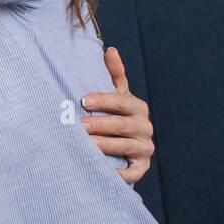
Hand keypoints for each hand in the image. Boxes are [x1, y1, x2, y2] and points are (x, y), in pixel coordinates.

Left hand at [81, 47, 154, 184]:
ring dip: (105, 145)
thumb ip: (114, 75)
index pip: (122, 101)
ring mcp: (144, 148)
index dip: (103, 100)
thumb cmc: (113, 114)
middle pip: (122, 125)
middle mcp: (145, 127)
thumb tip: (110, 50)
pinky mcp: (141, 167)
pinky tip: (104, 170)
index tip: (83, 100)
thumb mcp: (115, 95)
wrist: (121, 145)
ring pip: (125, 147)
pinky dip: (120, 173)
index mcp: (137, 107)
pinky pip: (133, 172)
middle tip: (78, 125)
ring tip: (85, 145)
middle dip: (100, 125)